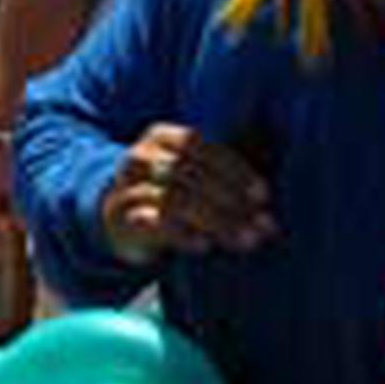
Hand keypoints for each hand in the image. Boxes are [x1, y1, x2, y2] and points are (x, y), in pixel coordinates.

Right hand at [99, 123, 276, 264]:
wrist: (117, 215)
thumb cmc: (169, 190)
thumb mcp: (189, 171)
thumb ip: (222, 172)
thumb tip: (267, 197)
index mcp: (160, 137)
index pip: (197, 145)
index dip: (232, 168)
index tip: (262, 195)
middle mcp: (139, 157)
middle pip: (188, 173)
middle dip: (230, 200)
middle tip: (263, 224)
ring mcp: (128, 187)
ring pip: (175, 200)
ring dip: (217, 221)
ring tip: (246, 240)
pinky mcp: (122, 219)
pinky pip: (154, 224)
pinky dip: (183, 235)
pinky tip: (206, 246)